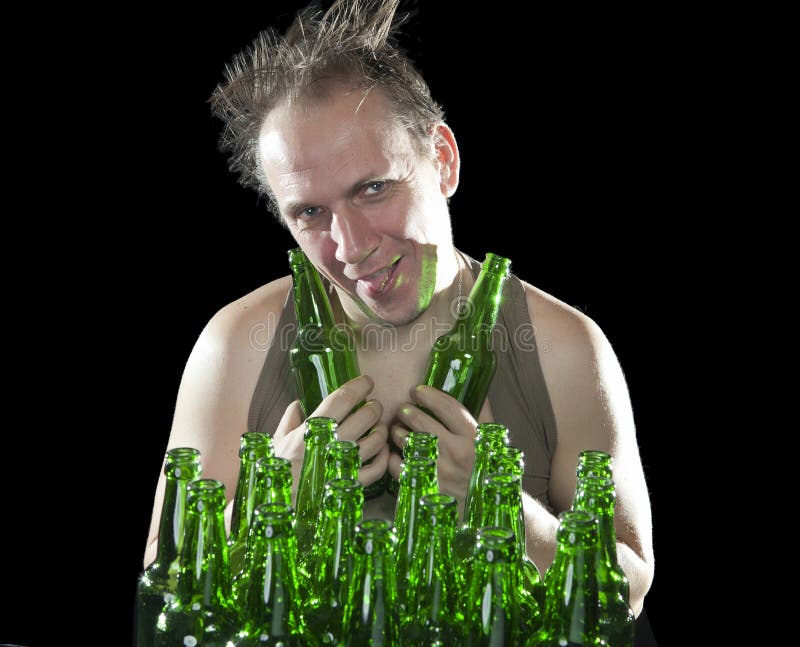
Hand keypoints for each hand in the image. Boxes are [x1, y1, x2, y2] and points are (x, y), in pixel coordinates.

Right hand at [272, 375, 388, 500]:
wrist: (279, 506)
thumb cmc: (277, 472)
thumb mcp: (277, 441)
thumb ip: (289, 419)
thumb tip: (298, 403)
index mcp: (312, 429)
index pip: (342, 398)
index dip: (359, 386)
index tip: (367, 381)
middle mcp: (331, 444)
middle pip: (366, 416)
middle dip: (374, 407)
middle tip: (374, 406)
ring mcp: (344, 464)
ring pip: (376, 440)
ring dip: (381, 429)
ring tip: (378, 426)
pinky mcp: (351, 484)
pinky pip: (378, 467)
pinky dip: (383, 456)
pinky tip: (381, 450)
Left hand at [389, 385, 476, 511]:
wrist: (484, 507)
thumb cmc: (484, 469)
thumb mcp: (489, 441)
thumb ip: (483, 415)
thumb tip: (479, 390)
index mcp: (472, 437)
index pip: (447, 406)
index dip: (429, 395)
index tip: (417, 390)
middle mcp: (455, 452)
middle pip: (421, 421)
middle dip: (407, 410)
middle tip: (403, 409)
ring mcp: (437, 470)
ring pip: (406, 441)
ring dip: (397, 431)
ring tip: (397, 428)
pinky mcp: (424, 486)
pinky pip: (397, 466)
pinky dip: (391, 456)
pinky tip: (393, 451)